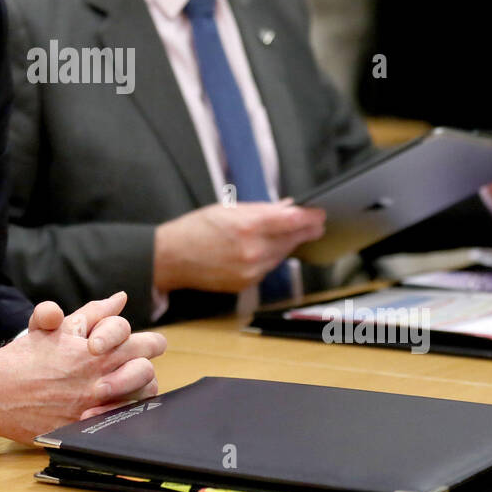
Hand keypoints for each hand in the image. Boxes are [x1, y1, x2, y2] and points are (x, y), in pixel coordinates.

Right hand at [0, 291, 167, 442]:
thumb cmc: (25, 357)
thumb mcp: (57, 327)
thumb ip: (93, 313)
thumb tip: (120, 298)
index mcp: (96, 351)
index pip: (145, 344)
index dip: (150, 343)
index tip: (148, 346)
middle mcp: (99, 378)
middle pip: (147, 372)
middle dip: (147, 367)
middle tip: (138, 366)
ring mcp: (93, 406)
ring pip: (139, 400)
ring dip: (138, 391)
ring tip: (130, 387)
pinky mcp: (83, 429)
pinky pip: (120, 424)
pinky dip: (123, 415)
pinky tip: (116, 408)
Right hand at [153, 200, 325, 293]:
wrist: (172, 258)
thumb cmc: (195, 229)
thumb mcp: (227, 209)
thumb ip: (260, 209)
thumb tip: (286, 208)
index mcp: (248, 226)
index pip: (293, 221)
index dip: (310, 217)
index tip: (318, 213)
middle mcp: (253, 250)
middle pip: (292, 239)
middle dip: (305, 230)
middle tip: (316, 223)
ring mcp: (251, 270)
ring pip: (283, 254)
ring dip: (289, 243)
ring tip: (291, 233)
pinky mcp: (247, 283)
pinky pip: (269, 267)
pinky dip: (272, 257)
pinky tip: (267, 248)